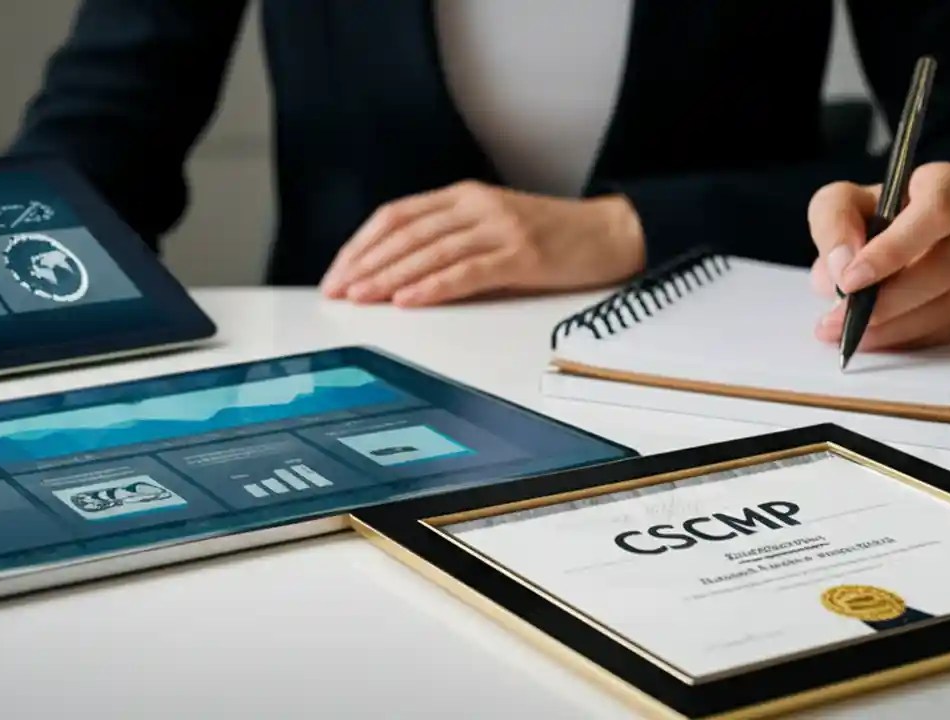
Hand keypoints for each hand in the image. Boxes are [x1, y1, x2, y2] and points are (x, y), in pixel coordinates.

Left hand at [320, 181, 645, 306]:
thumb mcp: (492, 228)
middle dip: (366, 264)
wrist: (610, 233)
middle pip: (406, 233)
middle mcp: (477, 206)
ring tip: (362, 297)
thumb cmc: (552, 237)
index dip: (362, 244)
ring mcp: (499, 228)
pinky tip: (408, 300)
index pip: (397, 216)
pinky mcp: (521, 255)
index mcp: (464, 197)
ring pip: (430, 252)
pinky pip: (466, 271)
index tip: (338, 271)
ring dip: (390, 277)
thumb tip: (395, 275)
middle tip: (339, 290)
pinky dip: (432, 286)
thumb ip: (450, 241)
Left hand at [808, 162, 949, 349]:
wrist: (879, 247)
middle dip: (891, 299)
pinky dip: (905, 338)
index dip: (894, 250)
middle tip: (844, 315)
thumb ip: (833, 224)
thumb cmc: (865, 216)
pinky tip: (872, 336)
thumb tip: (844, 265)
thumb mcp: (837, 204)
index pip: (937, 211)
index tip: (851, 280)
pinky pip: (948, 328)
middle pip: (947, 266)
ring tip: (846, 331)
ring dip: (894, 326)